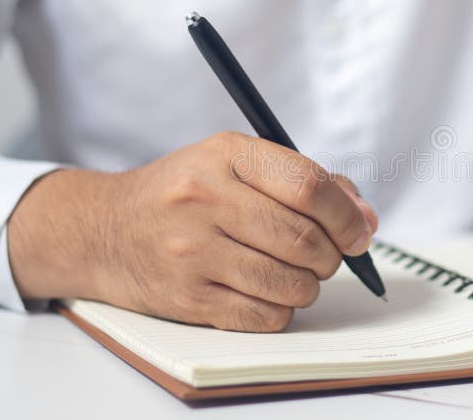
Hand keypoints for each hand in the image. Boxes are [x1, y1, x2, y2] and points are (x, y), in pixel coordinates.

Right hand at [7, 132, 377, 331]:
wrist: (106, 228)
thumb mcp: (236, 162)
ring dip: (309, 286)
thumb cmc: (186, 192)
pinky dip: (281, 310)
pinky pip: (263, 316)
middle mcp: (206, 199)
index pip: (308, 186)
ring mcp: (192, 251)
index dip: (346, 216)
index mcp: (227, 155)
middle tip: (327, 257)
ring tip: (297, 275)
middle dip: (331, 256)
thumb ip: (306, 182)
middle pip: (304, 240)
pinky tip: (268, 293)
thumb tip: (366, 220)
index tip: (357, 234)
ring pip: (289, 283)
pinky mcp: (185, 297)